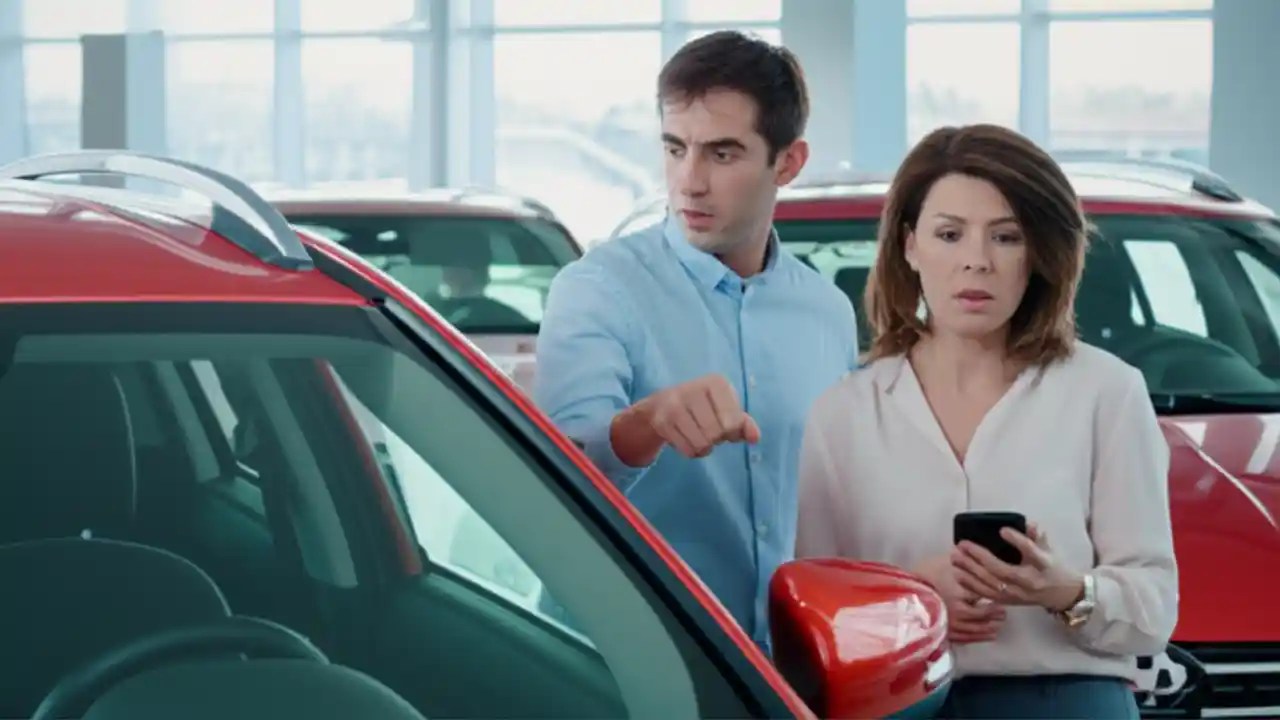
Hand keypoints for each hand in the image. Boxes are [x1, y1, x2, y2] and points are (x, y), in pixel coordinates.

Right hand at [641, 374, 760, 457]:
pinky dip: (692, 451)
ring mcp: (675, 405)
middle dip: (717, 439)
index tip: (727, 426)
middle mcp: (694, 389)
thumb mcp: (726, 409)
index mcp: (715, 383)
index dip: (733, 430)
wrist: (661, 405)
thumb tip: (755, 438)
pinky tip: (687, 439)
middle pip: (717, 433)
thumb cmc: (703, 407)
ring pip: (702, 443)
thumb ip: (744, 423)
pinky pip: (687, 450)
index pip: (733, 421)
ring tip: (700, 437)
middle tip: (711, 432)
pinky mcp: (662, 421)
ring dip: (705, 448)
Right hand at [913, 555, 1005, 643]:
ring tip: (997, 627)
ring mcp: (950, 624)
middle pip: (983, 618)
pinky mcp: (943, 632)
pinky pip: (964, 639)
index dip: (997, 603)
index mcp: (960, 595)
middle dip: (995, 617)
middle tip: (1003, 614)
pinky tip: (985, 636)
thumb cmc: (923, 574)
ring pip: (975, 631)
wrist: (903, 590)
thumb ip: (961, 559)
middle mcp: (958, 612)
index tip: (1003, 600)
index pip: (985, 602)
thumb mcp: (943, 562)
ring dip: (988, 629)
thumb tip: (973, 551)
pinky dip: (976, 638)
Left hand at [951, 523, 1085, 611]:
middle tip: (962, 545)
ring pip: (991, 584)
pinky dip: (971, 585)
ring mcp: (1018, 594)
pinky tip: (958, 574)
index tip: (1002, 530)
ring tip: (955, 557)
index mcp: (1043, 565)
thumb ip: (1037, 536)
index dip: (1018, 541)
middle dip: (980, 557)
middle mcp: (1030, 582)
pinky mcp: (1009, 602)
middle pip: (1002, 571)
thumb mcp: (1049, 549)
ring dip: (970, 571)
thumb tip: (1028, 524)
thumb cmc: (1051, 567)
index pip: (1031, 552)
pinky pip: (987, 595)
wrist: (1062, 594)